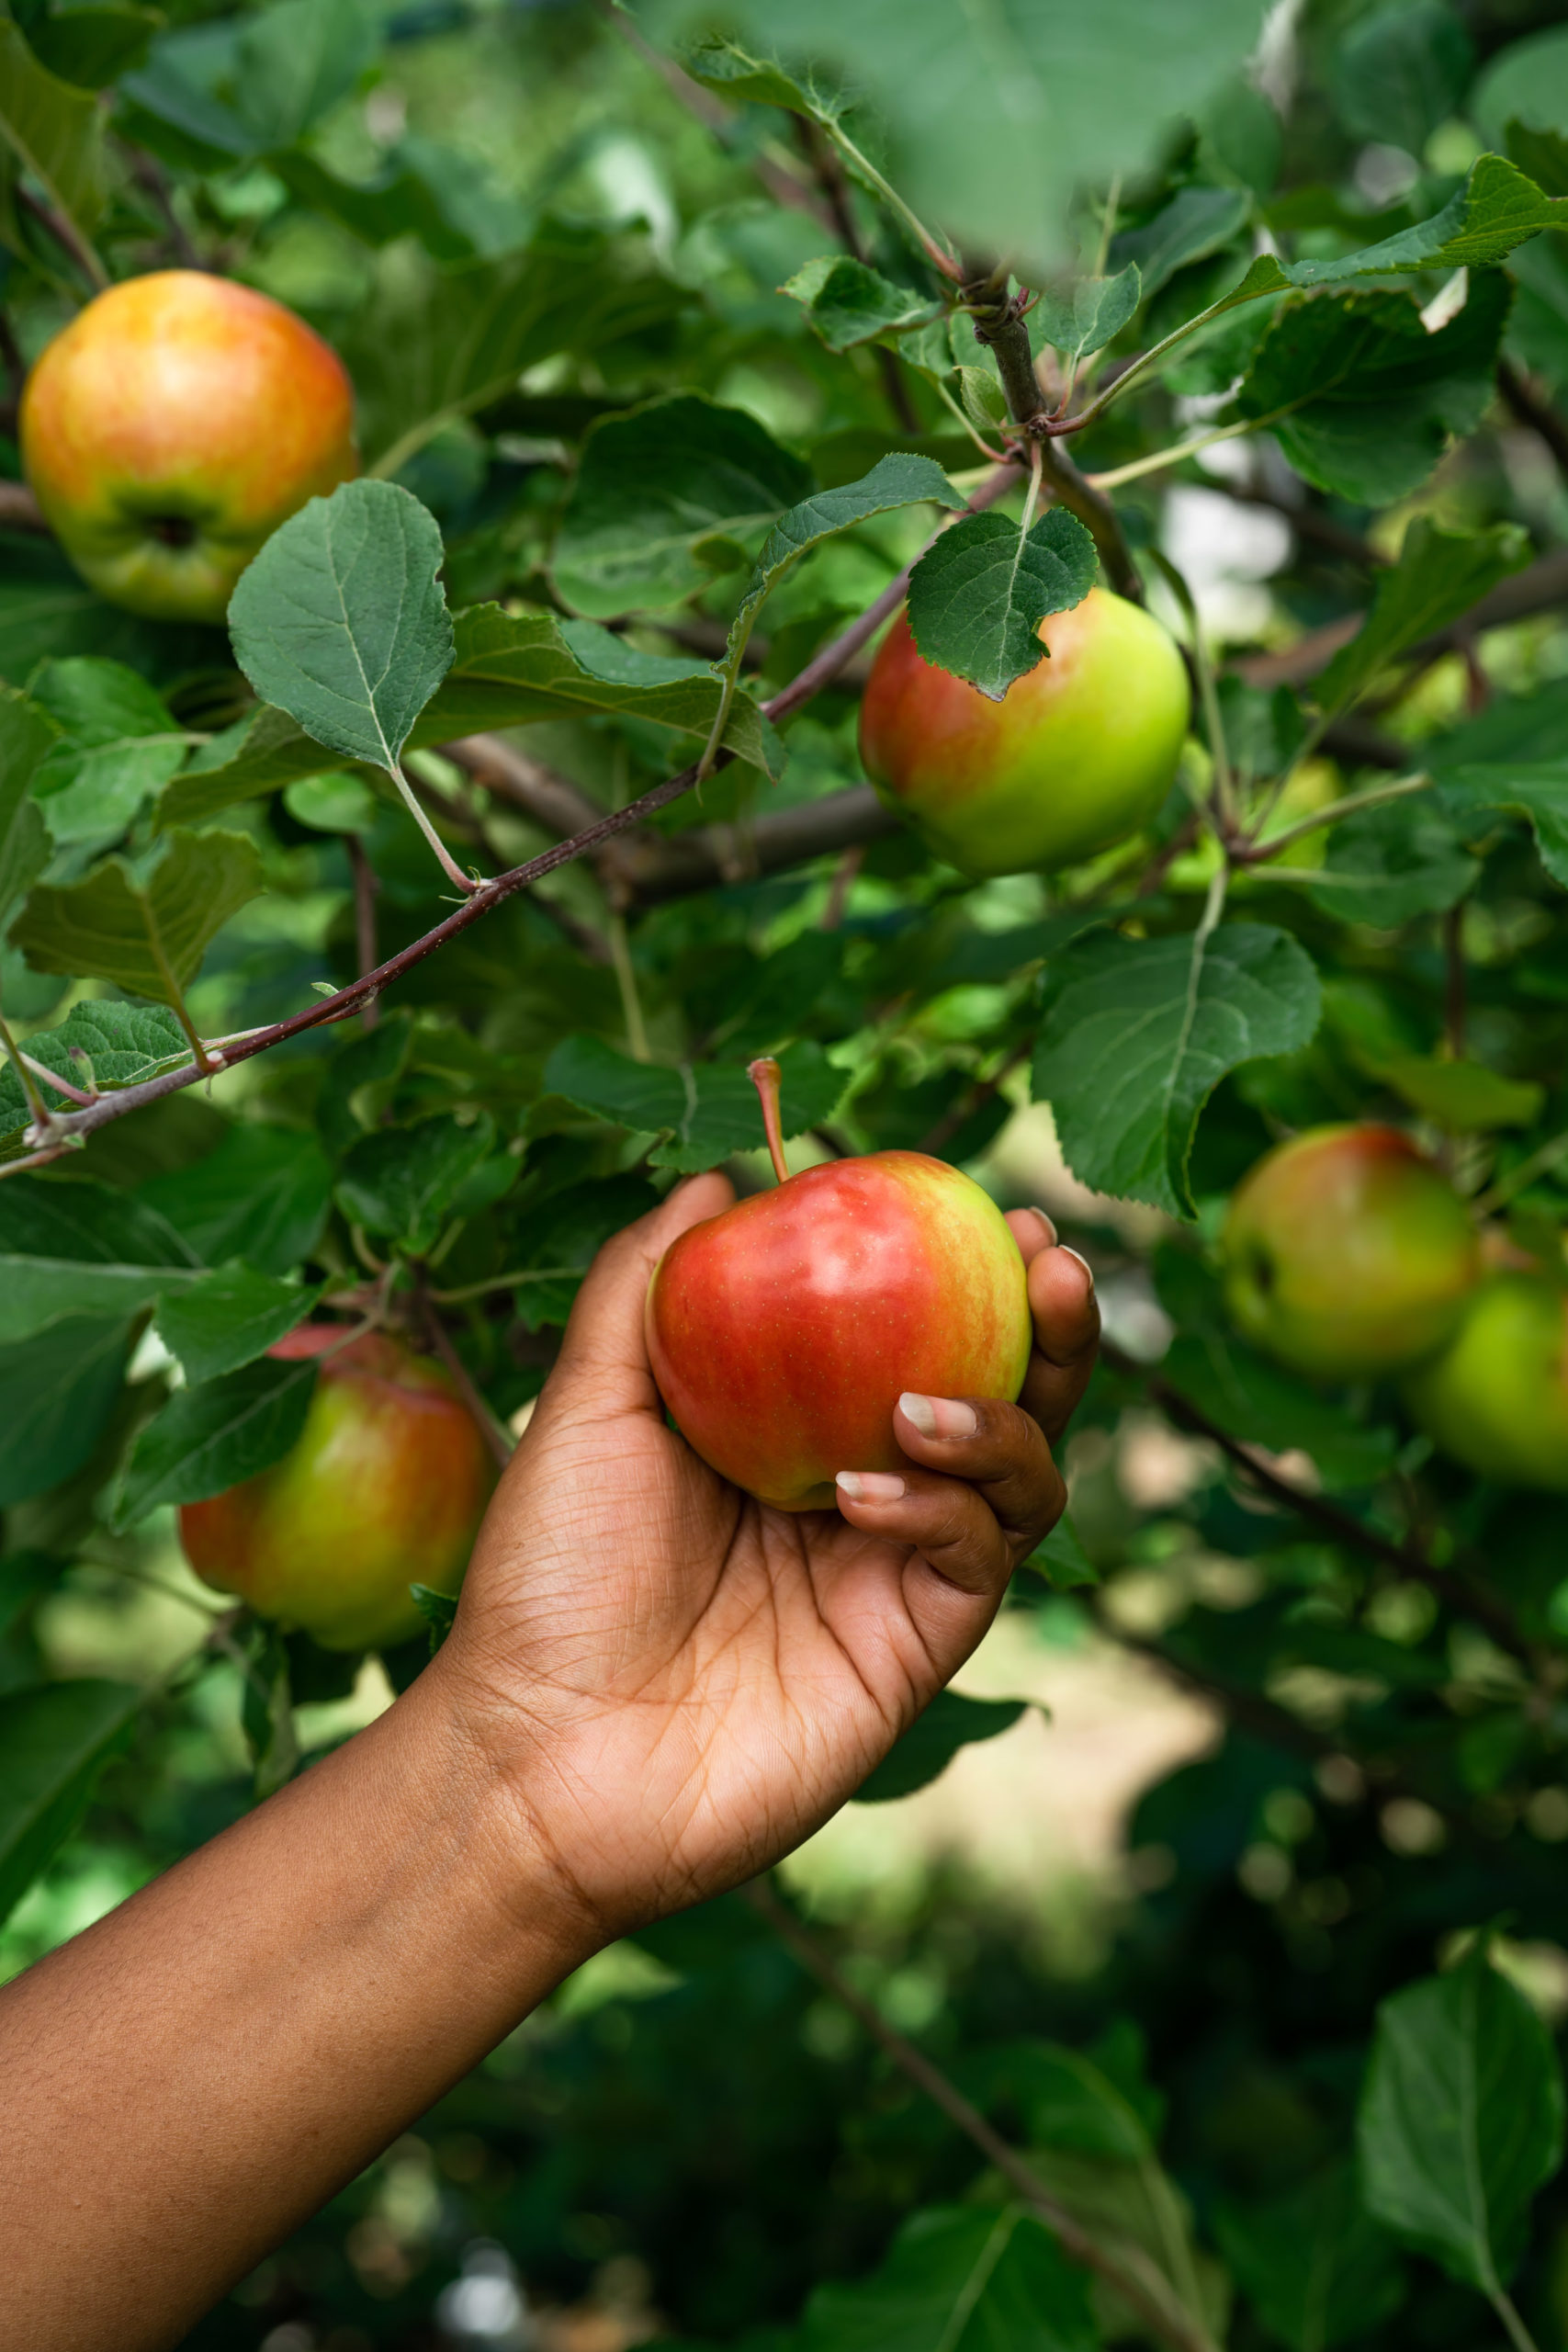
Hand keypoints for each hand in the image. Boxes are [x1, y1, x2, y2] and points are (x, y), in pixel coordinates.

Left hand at [441, 1179, 1098, 1941]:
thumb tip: (715, 1177)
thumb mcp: (585, 1406)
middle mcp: (863, 1491)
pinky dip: (945, 1506)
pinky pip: (978, 1554)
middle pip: (1005, 1393)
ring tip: (921, 1402)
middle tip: (1047, 1263)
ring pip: (1022, 1474)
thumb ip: (642, 1286)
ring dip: (1002, 1416)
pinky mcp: (912, 1646)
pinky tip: (867, 1491)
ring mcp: (893, 1572)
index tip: (992, 1208)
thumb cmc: (547, 1583)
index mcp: (793, 1429)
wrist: (540, 1759)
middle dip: (1049, 1325)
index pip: (913, 1331)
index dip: (967, 1269)